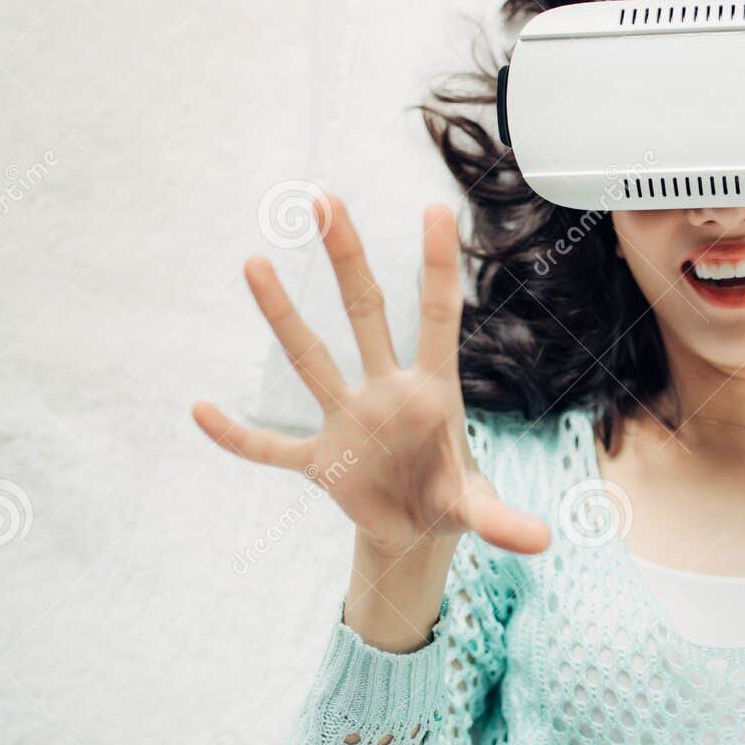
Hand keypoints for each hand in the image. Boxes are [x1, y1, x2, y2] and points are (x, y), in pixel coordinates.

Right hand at [194, 197, 550, 561]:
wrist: (418, 533)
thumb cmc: (453, 500)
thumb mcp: (479, 510)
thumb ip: (505, 520)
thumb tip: (543, 542)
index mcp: (433, 392)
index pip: (435, 317)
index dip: (436, 266)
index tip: (434, 208)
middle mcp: (385, 392)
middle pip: (365, 313)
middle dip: (347, 260)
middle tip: (326, 201)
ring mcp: (347, 421)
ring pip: (310, 360)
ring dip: (282, 315)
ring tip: (255, 261)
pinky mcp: (319, 461)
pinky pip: (270, 448)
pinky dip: (237, 436)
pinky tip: (201, 411)